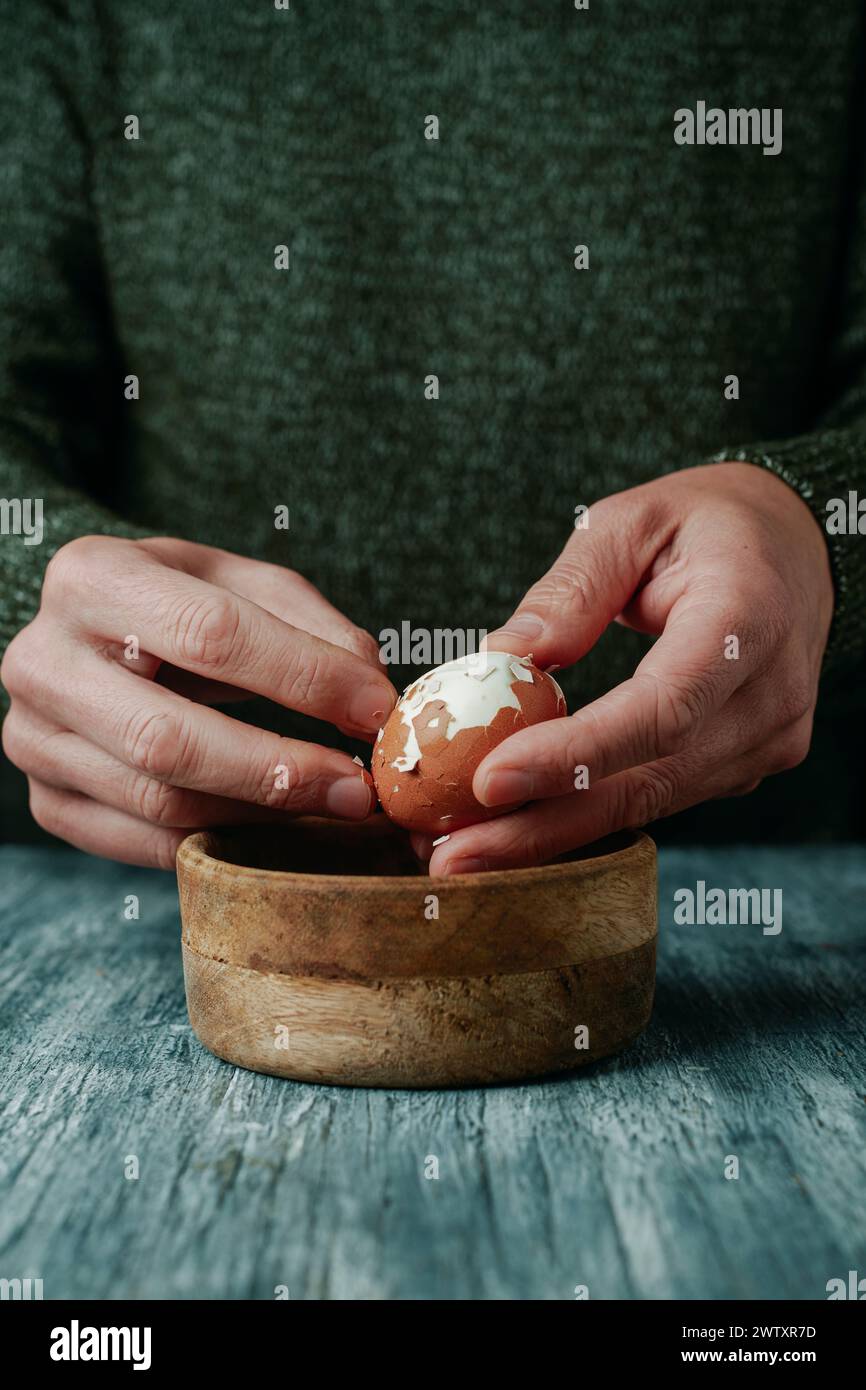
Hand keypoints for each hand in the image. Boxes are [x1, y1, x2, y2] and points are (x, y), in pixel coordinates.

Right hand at [1, 536, 395, 866]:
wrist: (98, 638)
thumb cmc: (184, 605)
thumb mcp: (247, 586)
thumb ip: (314, 628)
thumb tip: (372, 700)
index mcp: (93, 577)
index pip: (211, 633)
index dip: (304, 677)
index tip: (375, 710)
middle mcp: (42, 659)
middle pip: (169, 738)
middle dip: (280, 770)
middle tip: (359, 789)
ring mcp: (32, 738)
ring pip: (158, 801)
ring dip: (262, 816)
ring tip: (331, 807)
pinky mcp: (47, 801)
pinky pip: (143, 845)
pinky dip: (221, 845)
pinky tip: (278, 829)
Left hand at [416, 463, 833, 873]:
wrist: (793, 549)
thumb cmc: (705, 524)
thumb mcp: (631, 521)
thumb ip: (572, 588)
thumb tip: (501, 660)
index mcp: (747, 619)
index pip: (662, 707)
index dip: (576, 753)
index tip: (489, 779)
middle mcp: (769, 695)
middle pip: (649, 780)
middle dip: (543, 824)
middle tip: (450, 854)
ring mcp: (766, 740)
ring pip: (649, 804)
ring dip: (552, 833)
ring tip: (461, 852)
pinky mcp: (745, 765)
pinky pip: (658, 798)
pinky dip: (585, 815)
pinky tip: (517, 828)